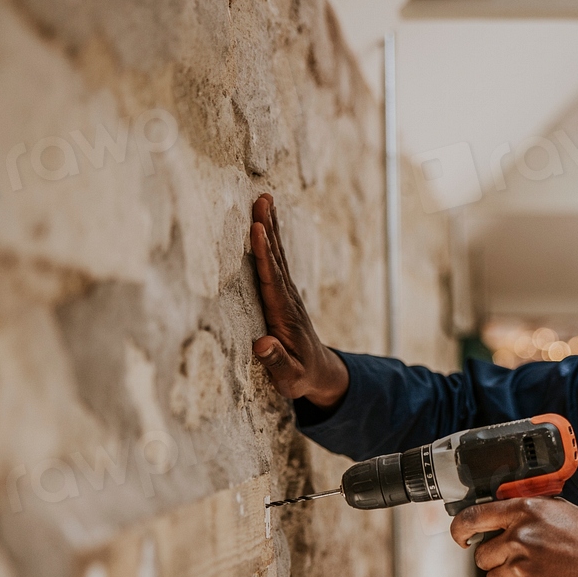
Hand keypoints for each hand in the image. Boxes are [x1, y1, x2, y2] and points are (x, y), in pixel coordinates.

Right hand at [251, 193, 348, 407]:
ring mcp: (287, 294)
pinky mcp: (284, 293)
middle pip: (276, 258)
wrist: (320, 373)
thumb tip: (262, 343)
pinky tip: (265, 223)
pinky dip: (269, 239)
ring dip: (270, 226)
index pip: (271, 279)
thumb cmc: (301, 377)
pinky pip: (275, 261)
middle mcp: (288, 298)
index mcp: (284, 315)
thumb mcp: (289, 378)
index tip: (257, 229)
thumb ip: (277, 361)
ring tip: (264, 198)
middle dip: (269, 227)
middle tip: (262, 198)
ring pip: (277, 255)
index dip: (264, 254)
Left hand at [450, 497, 577, 576]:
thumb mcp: (560, 511)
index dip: (460, 529)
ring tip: (537, 574)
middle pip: (482, 556)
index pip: (473, 516)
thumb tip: (504, 516)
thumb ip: (528, 513)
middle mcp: (518, 538)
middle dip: (497, 560)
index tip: (460, 537)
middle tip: (520, 561)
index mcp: (525, 512)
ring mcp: (520, 568)